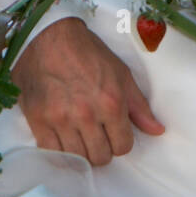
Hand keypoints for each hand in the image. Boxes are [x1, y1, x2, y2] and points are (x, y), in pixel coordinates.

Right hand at [12, 16, 164, 165]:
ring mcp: (60, 119)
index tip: (114, 132)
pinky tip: (62, 138)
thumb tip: (157, 130)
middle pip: (100, 157)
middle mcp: (86, 115)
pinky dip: (60, 151)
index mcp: (111, 103)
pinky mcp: (38, 120)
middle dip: (102, 149)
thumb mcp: (120, 73)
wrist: (48, 37)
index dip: (121, 141)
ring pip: (77, 159)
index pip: (123, 147)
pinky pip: (52, 153)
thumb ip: (139, 106)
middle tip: (97, 135)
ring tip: (79, 135)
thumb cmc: (87, 52)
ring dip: (81, 152)